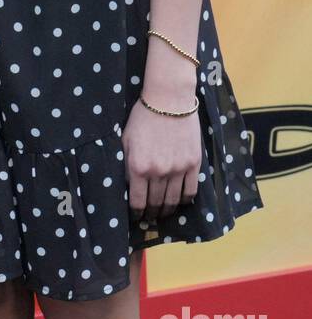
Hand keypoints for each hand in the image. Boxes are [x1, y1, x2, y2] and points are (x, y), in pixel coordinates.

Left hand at [122, 98, 201, 220]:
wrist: (169, 100)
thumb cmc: (143, 117)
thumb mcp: (126, 139)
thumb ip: (126, 163)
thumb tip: (128, 184)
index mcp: (138, 166)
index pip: (138, 200)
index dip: (137, 213)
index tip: (136, 217)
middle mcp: (158, 172)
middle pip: (156, 203)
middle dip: (152, 213)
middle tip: (150, 217)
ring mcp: (178, 169)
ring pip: (174, 200)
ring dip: (168, 210)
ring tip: (164, 212)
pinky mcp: (193, 164)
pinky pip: (191, 190)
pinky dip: (186, 200)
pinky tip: (181, 202)